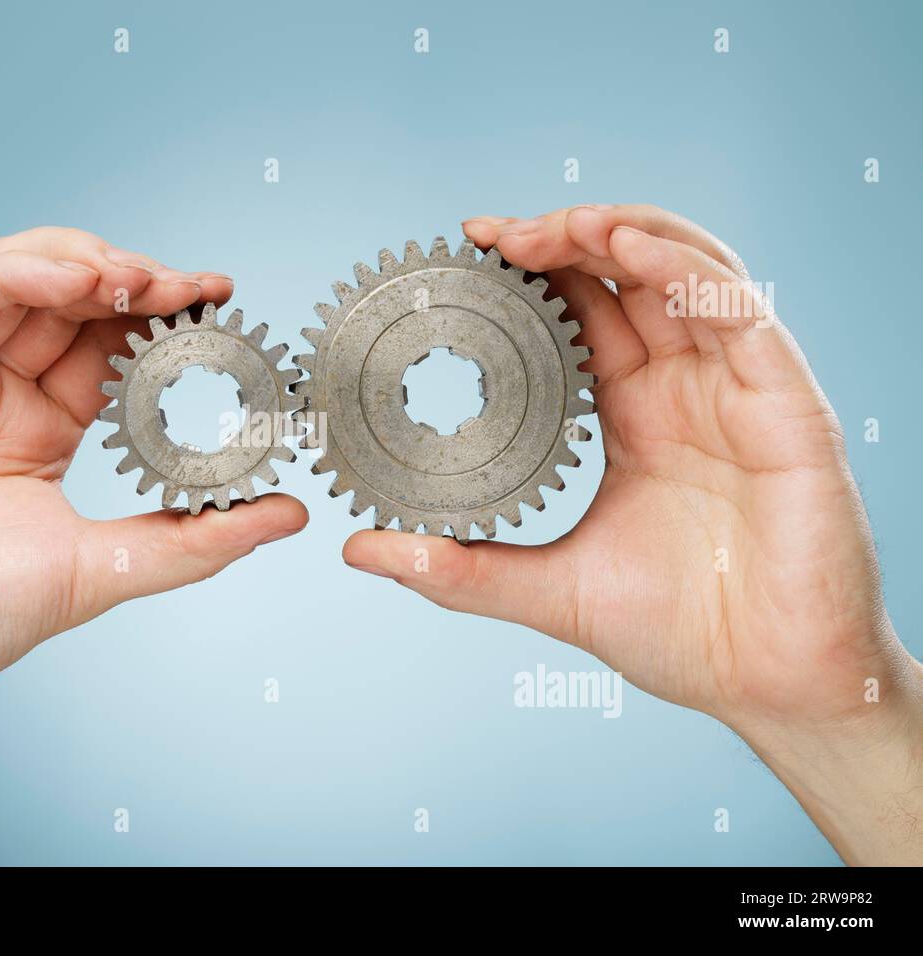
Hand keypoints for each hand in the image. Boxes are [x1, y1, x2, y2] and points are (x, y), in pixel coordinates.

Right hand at [0, 227, 306, 712]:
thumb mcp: (108, 566)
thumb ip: (198, 538)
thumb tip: (288, 513)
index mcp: (38, 426)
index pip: (105, 343)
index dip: (161, 313)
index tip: (220, 298)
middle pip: (65, 300)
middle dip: (132, 280)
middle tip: (191, 286)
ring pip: (11, 279)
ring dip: (80, 263)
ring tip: (141, 278)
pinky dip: (17, 273)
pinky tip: (76, 275)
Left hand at [342, 205, 922, 862]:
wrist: (769, 689)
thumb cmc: (681, 634)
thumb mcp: (548, 589)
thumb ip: (458, 568)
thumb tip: (360, 548)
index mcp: (636, 414)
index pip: (583, 314)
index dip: (532, 271)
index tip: (469, 246)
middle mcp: (685, 388)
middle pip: (628, 276)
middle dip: (565, 237)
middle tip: (495, 232)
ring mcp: (736, 391)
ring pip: (687, 274)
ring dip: (623, 233)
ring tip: (560, 223)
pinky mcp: (786, 408)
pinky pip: (741, 316)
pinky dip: (688, 272)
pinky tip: (633, 253)